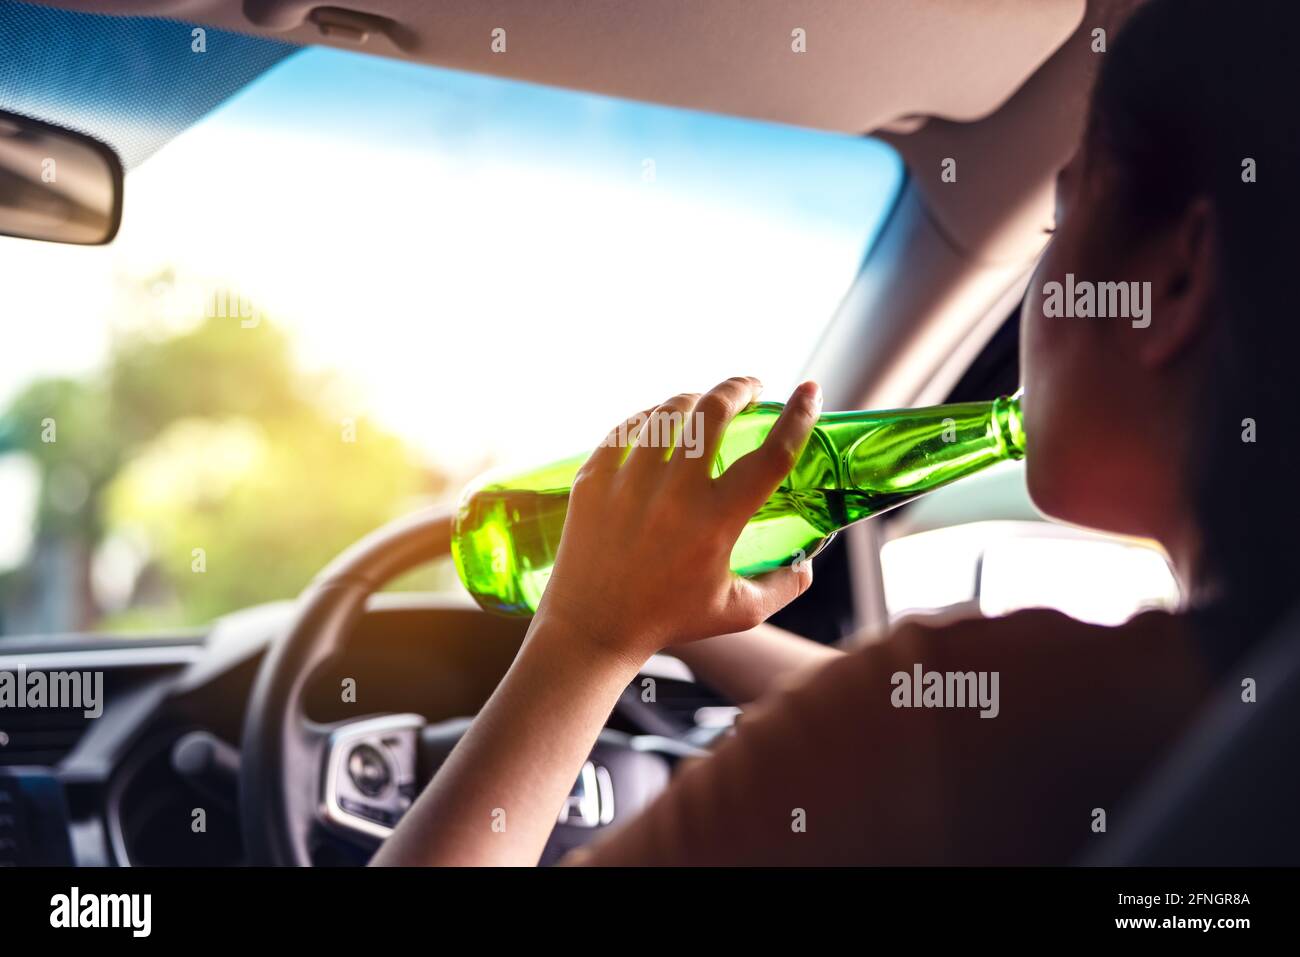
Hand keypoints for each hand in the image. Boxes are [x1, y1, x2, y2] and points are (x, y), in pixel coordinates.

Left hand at [533, 376, 823, 663]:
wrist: (592, 628)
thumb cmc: (668, 620)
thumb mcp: (738, 612)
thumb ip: (784, 587)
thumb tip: (808, 564)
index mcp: (716, 522)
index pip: (771, 455)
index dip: (798, 417)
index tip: (811, 392)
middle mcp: (673, 494)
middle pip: (714, 410)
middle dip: (740, 387)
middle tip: (751, 389)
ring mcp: (628, 481)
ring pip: (669, 411)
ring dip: (696, 399)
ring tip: (706, 404)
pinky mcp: (593, 478)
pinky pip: (628, 427)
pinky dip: (651, 418)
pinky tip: (660, 423)